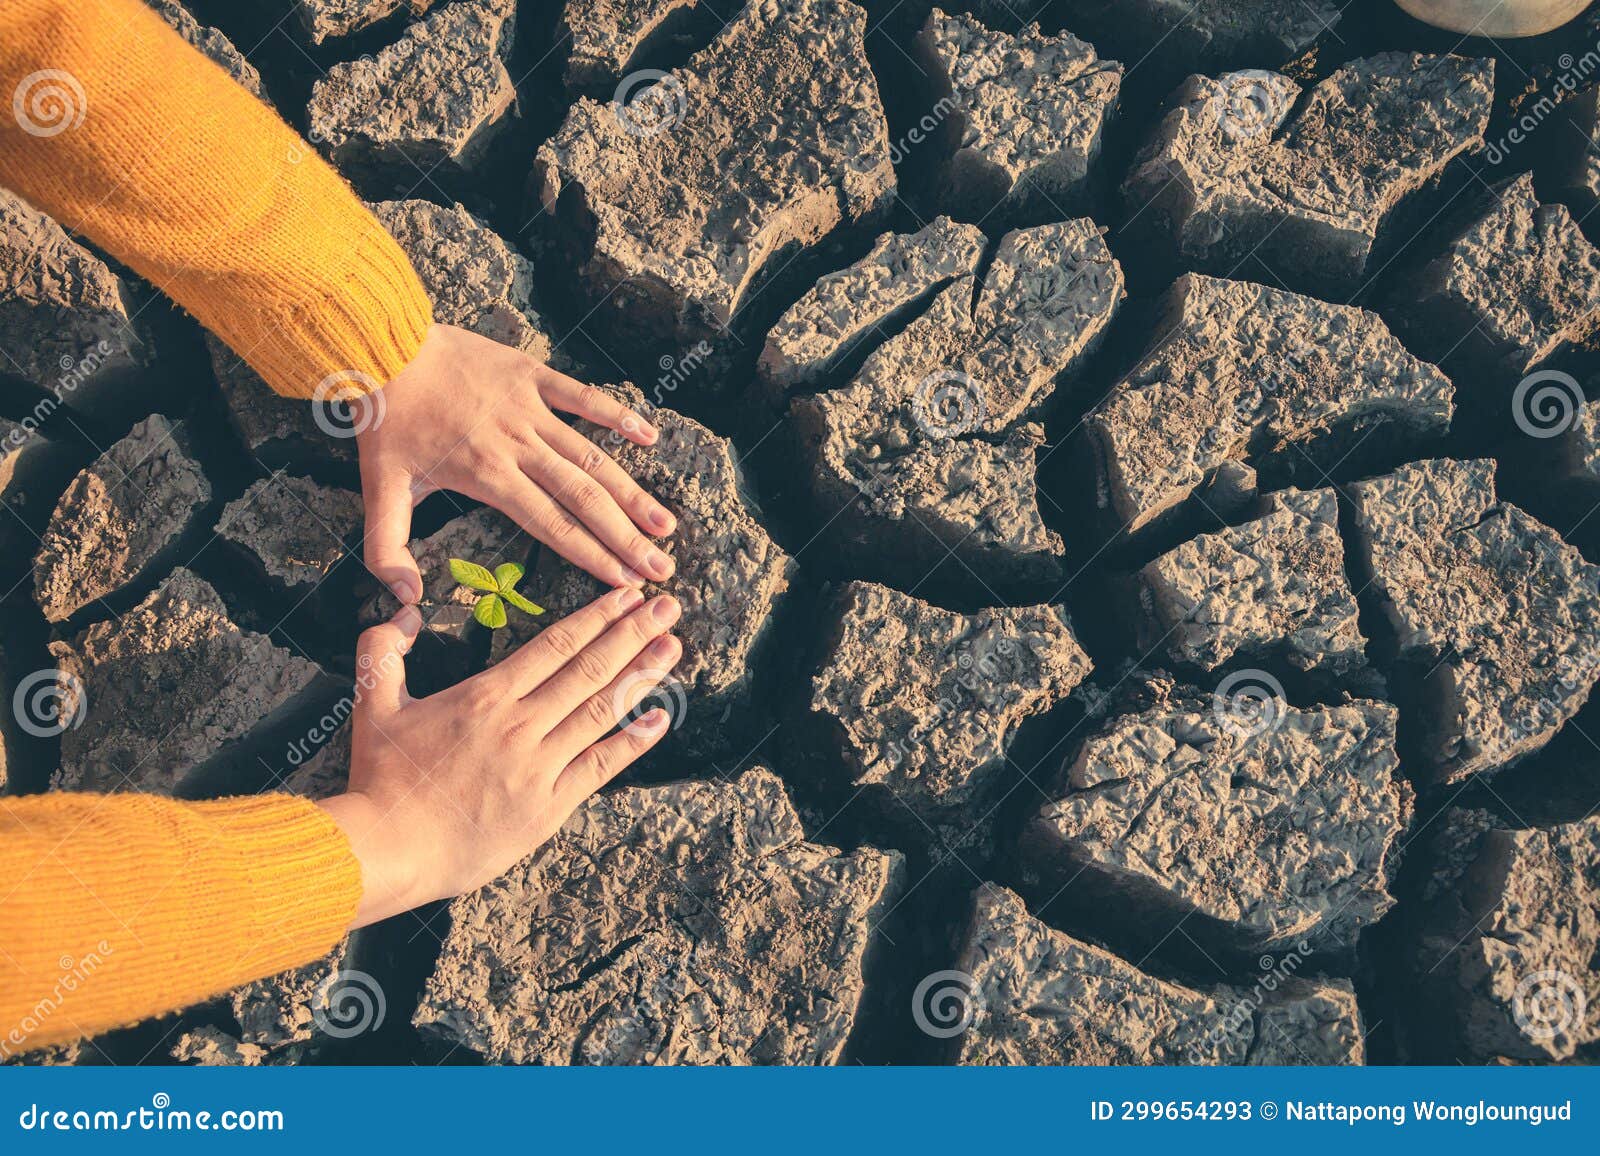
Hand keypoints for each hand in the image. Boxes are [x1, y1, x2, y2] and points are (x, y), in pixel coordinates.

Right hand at [316, 586, 683, 926]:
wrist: (386, 849)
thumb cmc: (380, 780)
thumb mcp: (374, 704)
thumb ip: (384, 651)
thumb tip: (405, 614)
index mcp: (485, 697)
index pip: (554, 646)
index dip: (596, 618)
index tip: (627, 597)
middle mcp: (520, 725)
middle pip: (588, 669)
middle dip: (632, 634)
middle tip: (667, 608)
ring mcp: (538, 767)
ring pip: (601, 711)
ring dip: (640, 676)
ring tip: (672, 648)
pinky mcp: (548, 807)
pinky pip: (598, 767)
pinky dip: (632, 742)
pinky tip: (659, 719)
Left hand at [354, 323, 677, 601]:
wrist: (385, 348)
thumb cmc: (386, 423)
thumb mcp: (380, 491)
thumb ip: (389, 550)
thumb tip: (406, 599)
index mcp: (489, 476)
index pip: (552, 526)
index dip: (592, 555)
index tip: (625, 581)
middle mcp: (518, 446)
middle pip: (584, 498)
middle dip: (627, 537)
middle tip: (661, 568)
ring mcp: (529, 409)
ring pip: (592, 457)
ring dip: (632, 492)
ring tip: (665, 524)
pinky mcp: (532, 376)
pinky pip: (584, 397)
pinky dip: (618, 416)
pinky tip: (649, 438)